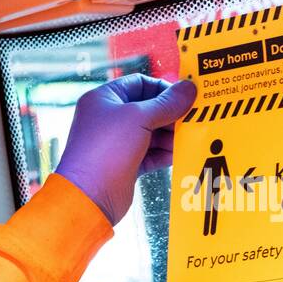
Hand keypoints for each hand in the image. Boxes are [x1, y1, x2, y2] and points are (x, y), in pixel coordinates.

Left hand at [55, 74, 196, 224]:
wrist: (90, 196)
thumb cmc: (106, 149)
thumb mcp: (139, 118)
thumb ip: (167, 103)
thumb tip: (189, 88)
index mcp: (104, 99)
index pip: (140, 84)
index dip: (163, 89)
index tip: (185, 97)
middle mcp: (109, 119)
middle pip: (149, 109)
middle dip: (171, 115)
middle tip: (193, 119)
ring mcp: (118, 143)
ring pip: (152, 133)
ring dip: (170, 136)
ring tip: (189, 138)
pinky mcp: (126, 165)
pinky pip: (151, 154)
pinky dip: (165, 153)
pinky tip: (179, 154)